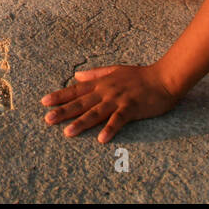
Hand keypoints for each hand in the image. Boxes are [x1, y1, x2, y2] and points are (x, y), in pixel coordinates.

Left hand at [41, 64, 179, 142]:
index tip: (44, 102)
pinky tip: (101, 139)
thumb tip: (76, 76)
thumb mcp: (115, 69)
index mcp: (102, 83)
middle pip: (82, 102)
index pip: (76, 90)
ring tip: (68, 132)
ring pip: (96, 112)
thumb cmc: (140, 75)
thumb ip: (95, 74)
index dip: (60, 96)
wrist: (164, 78)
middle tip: (47, 120)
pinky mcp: (131, 108)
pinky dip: (110, 128)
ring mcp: (118, 99)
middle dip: (64, 111)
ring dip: (82, 122)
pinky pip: (119, 120)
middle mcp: (106, 91)